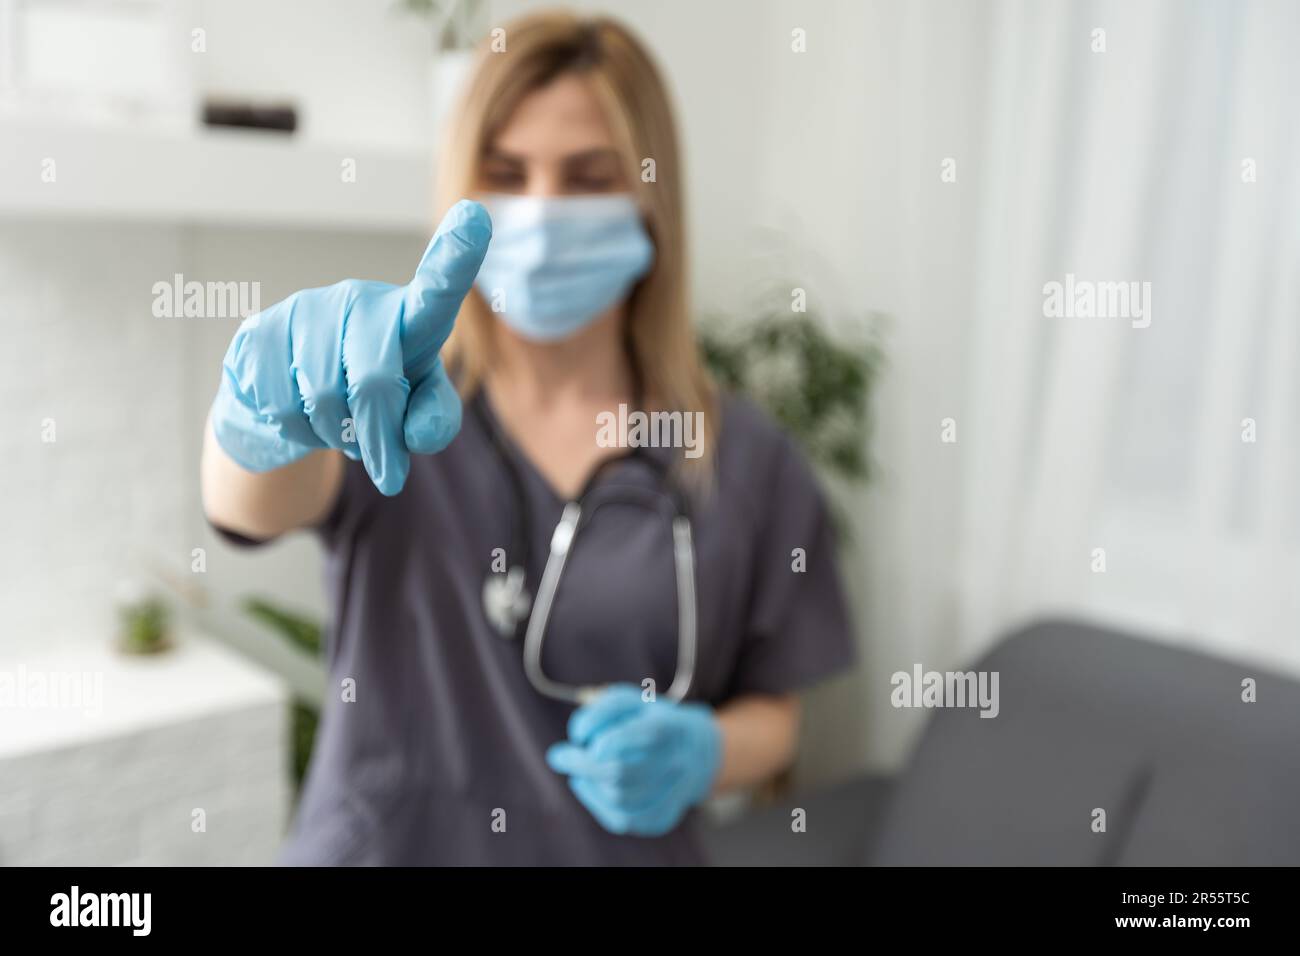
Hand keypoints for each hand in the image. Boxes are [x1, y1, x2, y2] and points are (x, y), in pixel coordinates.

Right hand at [209, 200, 491, 494]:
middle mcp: (359, 301)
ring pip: (323, 398)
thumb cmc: (373, 402)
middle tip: (387, 471)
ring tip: (340, 427)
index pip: (434, 290)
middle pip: (374, 380)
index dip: (454, 258)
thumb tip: (419, 434)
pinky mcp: (257, 333)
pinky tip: (301, 416)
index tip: (474, 217)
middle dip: (380, 437)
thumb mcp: (416, 415)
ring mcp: (305, 311)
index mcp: (409, 318)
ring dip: (336, 435)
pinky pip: (280, 404)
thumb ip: (434, 420)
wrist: (293, 410)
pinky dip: (296, 431)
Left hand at [546, 685, 722, 835]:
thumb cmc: (653, 721)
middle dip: (581, 765)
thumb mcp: (632, 701)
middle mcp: (673, 764)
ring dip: (589, 785)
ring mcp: (671, 794)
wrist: (698, 750)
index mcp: (666, 729)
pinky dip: (600, 806)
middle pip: (619, 773)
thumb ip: (602, 709)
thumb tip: (578, 735)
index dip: (597, 741)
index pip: (628, 739)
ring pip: (620, 800)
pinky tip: (591, 788)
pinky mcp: (665, 817)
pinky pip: (626, 821)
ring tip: (578, 771)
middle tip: (559, 756)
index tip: (576, 737)